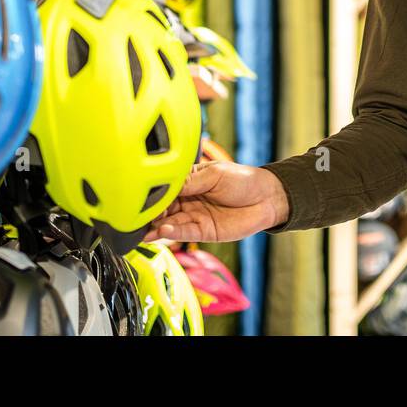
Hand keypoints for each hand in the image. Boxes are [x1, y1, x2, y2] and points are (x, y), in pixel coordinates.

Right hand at [142, 162, 288, 242]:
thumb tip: (166, 183)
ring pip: (170, 223)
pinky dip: (173, 233)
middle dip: (150, 212)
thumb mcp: (215, 174)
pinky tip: (163, 231)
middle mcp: (187, 200)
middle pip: (163, 208)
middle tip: (139, 215)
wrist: (267, 197)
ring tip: (146, 229)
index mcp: (188, 182)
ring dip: (157, 226)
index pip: (165, 188)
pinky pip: (185, 233)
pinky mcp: (203, 232)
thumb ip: (191, 181)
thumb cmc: (243, 179)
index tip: (142, 196)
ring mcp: (194, 217)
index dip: (154, 192)